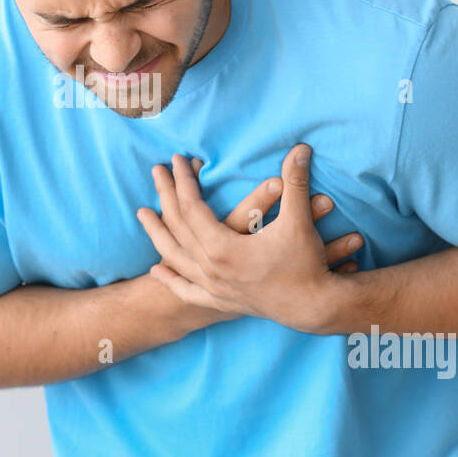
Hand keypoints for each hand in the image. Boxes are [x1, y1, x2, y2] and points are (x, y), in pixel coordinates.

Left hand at [135, 144, 361, 333]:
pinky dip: (170, 280)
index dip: (184, 181)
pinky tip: (156, 270)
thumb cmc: (306, 264)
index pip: (192, 207)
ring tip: (142, 213)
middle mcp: (210, 269)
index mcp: (222, 248)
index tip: (177, 160)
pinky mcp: (221, 301)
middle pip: (177, 227)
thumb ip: (295, 182)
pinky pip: (187, 291)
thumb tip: (299, 147)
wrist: (315, 309)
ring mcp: (213, 288)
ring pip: (175, 258)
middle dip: (166, 196)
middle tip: (156, 171)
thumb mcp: (299, 220)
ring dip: (157, 233)